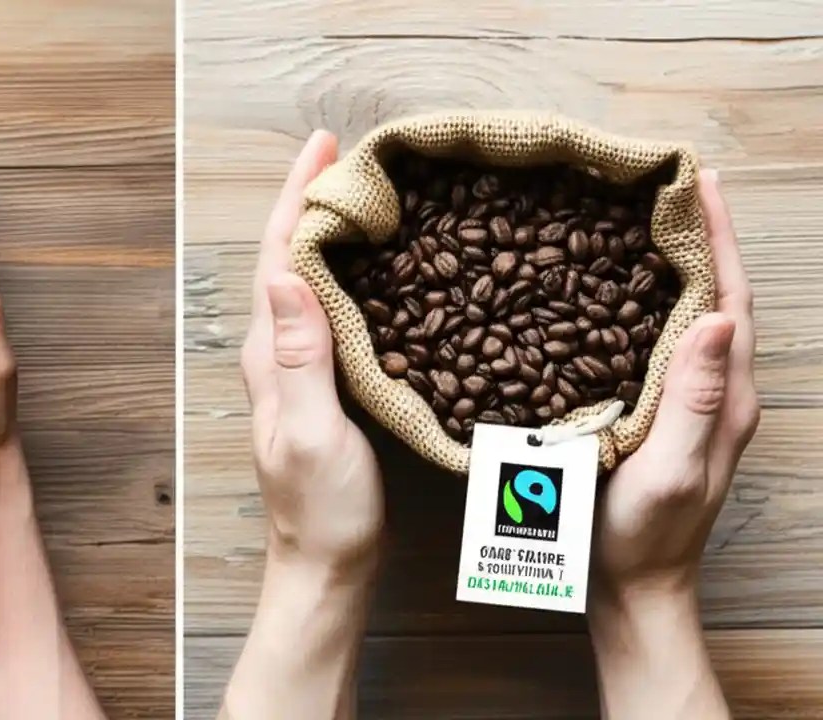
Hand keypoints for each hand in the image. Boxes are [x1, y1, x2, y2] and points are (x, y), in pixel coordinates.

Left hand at [241, 130, 382, 571]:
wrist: (326, 566)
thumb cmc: (321, 510)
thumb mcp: (310, 432)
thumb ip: (298, 357)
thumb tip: (285, 274)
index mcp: (269, 356)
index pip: (276, 259)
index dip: (296, 198)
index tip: (324, 147)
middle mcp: (276, 353)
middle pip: (287, 259)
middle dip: (311, 201)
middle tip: (350, 156)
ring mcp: (297, 370)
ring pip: (308, 281)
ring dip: (328, 232)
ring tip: (362, 194)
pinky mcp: (323, 386)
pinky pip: (330, 311)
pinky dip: (349, 274)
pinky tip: (375, 268)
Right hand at [591, 169, 758, 605]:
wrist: (635, 589)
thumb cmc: (644, 537)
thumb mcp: (668, 470)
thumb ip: (692, 398)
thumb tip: (712, 318)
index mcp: (726, 401)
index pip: (730, 303)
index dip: (719, 241)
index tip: (700, 185)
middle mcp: (720, 396)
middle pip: (722, 301)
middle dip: (707, 240)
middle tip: (679, 189)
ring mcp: (698, 408)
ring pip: (700, 319)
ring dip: (688, 267)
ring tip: (658, 225)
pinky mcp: (670, 417)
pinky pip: (673, 345)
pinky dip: (660, 305)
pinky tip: (629, 294)